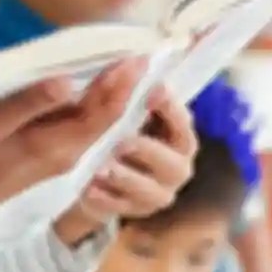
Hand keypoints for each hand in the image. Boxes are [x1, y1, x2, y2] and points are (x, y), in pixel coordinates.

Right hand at [0, 57, 146, 271]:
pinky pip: (74, 124)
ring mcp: (54, 155)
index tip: (139, 54)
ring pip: (91, 120)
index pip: (104, 112)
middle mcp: (63, 153)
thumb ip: (26, 105)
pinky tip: (82, 82)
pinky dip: (85, 101)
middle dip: (124, 84)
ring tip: (120, 60)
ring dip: (107, 91)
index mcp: (54, 147)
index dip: (124, 83)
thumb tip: (66, 80)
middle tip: (141, 50)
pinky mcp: (41, 153)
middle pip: (104, 115)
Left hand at [54, 87, 197, 245]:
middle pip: (172, 163)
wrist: (106, 175)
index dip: (171, 109)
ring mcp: (157, 195)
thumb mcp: (127, 114)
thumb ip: (132, 94)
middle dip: (148, 151)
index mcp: (180, 140)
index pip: (184, 124)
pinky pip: (120, 208)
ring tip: (102, 168)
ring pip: (147, 190)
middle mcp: (177, 169)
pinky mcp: (133, 212)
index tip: (153, 91)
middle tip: (123, 142)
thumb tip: (136, 59)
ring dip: (125, 178)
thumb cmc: (122, 134)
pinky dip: (104, 199)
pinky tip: (88, 189)